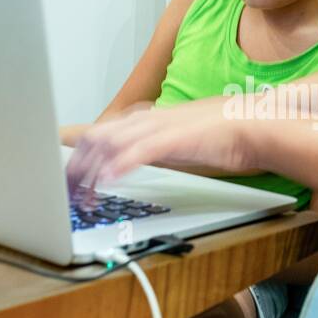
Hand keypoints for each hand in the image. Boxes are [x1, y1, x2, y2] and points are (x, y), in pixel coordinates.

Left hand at [66, 97, 255, 200]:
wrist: (251, 125)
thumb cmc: (220, 136)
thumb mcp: (174, 141)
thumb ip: (150, 148)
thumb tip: (129, 162)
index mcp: (145, 121)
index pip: (99, 133)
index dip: (77, 156)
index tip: (67, 179)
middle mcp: (147, 121)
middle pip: (97, 138)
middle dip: (76, 168)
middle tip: (65, 194)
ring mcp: (160, 127)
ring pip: (113, 144)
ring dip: (92, 172)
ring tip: (81, 196)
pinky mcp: (175, 138)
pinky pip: (141, 150)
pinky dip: (120, 165)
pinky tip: (108, 180)